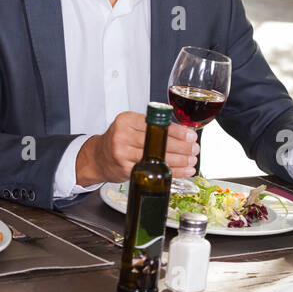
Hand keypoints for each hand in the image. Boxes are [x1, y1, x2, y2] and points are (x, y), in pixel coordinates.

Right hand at [78, 111, 197, 184]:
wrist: (97, 158)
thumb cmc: (119, 140)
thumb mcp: (130, 126)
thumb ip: (151, 126)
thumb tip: (183, 132)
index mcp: (126, 120)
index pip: (157, 124)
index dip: (177, 131)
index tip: (191, 135)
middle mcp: (122, 135)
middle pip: (158, 141)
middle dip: (181, 146)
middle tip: (195, 148)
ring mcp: (122, 153)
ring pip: (157, 157)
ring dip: (179, 160)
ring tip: (192, 160)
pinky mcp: (125, 169)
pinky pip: (153, 170)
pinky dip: (171, 171)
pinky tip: (183, 170)